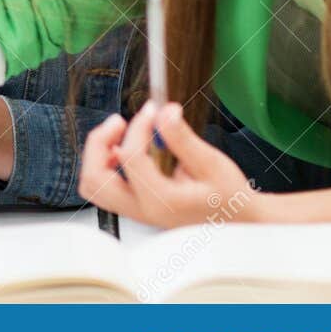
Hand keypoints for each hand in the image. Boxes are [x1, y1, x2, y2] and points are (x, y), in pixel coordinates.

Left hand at [78, 102, 259, 227]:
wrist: (237, 222)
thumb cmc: (229, 197)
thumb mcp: (212, 164)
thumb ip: (182, 139)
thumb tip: (163, 111)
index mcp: (162, 201)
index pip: (131, 158)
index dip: (138, 127)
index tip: (153, 110)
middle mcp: (142, 210)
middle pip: (94, 179)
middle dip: (99, 143)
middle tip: (119, 122)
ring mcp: (136, 210)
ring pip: (93, 185)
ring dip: (98, 154)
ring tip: (119, 133)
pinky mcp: (135, 204)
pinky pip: (104, 185)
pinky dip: (106, 162)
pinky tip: (126, 146)